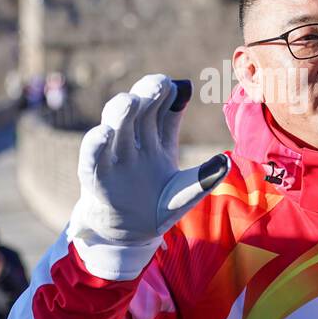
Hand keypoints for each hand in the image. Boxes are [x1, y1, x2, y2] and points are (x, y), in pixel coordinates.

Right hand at [68, 75, 229, 276]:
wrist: (130, 234)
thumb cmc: (158, 207)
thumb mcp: (184, 191)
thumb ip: (203, 178)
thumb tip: (226, 162)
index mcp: (157, 139)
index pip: (162, 108)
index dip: (168, 95)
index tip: (179, 88)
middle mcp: (135, 140)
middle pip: (139, 108)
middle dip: (147, 92)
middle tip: (160, 84)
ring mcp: (114, 155)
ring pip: (114, 123)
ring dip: (121, 110)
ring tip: (131, 101)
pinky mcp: (95, 175)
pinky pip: (91, 155)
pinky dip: (96, 143)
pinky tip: (104, 134)